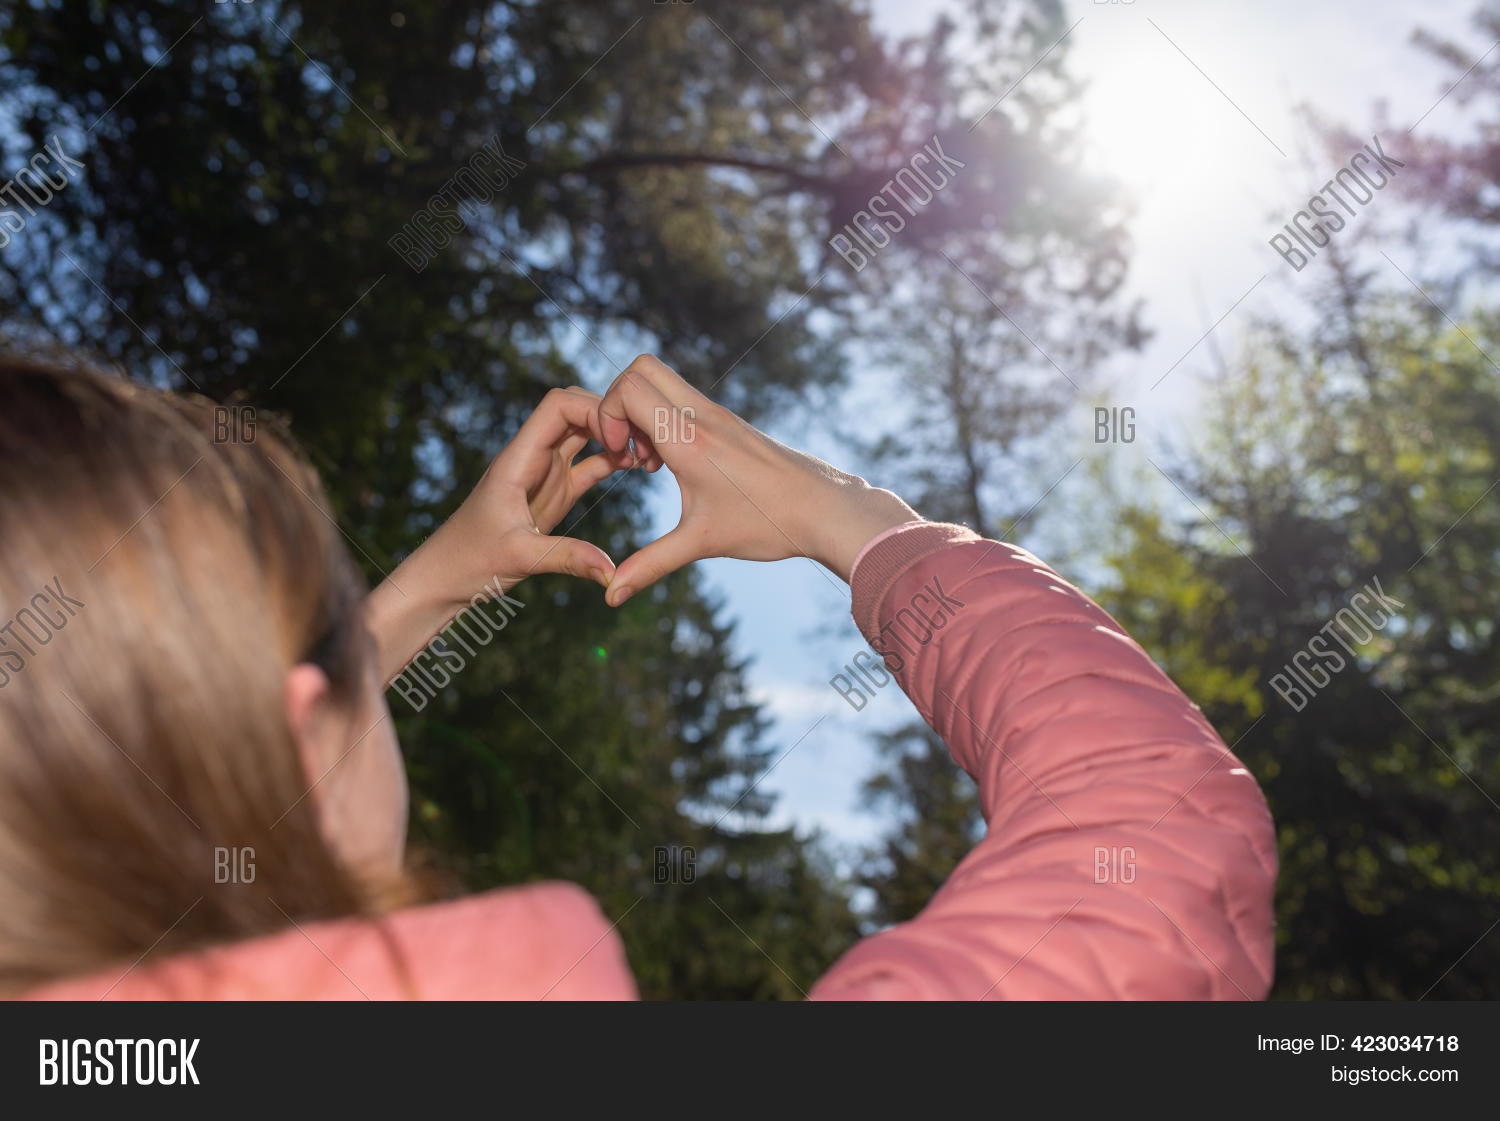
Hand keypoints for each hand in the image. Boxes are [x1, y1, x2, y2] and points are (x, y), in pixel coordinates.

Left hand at [367, 386, 630, 679]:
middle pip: (577, 410)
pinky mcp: (555, 491)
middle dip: (613, 417)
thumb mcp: (520, 558)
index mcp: (519, 458)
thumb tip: (612, 573)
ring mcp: (545, 472)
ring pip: (587, 434)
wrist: (447, 575)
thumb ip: (567, 558)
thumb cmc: (470, 561)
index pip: (558, 406)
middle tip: (647, 442)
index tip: (621, 438)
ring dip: (617, 437)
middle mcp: (533, 456)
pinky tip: (639, 467)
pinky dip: (613, 460)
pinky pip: (590, 464)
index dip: (594, 409)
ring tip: (652, 454)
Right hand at [595, 355, 917, 603]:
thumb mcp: (701, 543)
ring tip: (649, 463)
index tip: (618, 457)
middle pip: (642, 368)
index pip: (629, 390)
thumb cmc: (768, 523)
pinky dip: (665, 420)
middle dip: (618, 403)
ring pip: (664, 381)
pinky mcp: (730, 422)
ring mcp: (719, 414)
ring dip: (643, 413)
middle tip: (626, 450)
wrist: (826, 509)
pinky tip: (674, 464)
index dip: (606, 416)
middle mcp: (703, 415)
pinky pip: (684, 400)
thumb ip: (649, 566)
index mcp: (689, 438)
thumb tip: (610, 597)